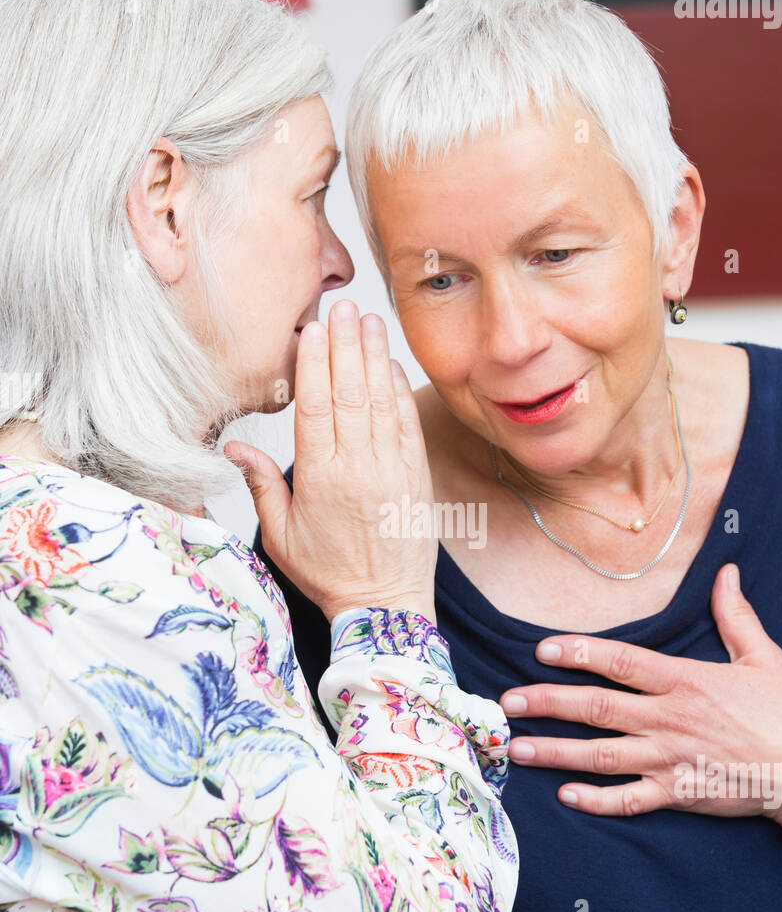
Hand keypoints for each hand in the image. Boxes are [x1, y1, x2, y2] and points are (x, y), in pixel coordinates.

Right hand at [224, 299, 436, 623]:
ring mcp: (391, 468)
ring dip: (373, 356)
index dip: (314, 363)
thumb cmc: (328, 573)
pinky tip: (389, 363)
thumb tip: (234, 446)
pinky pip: (405, 423)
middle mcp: (357, 466)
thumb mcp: (281, 536)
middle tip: (344, 306)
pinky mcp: (416, 475)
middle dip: (345, 344)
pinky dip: (397, 390)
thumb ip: (261, 486)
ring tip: (368, 319)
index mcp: (320, 478)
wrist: (385, 606)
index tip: (313, 330)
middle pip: (348, 391)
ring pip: (379, 400)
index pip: (314, 406)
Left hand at [500, 564, 781, 882]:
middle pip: (598, 708)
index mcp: (684, 682)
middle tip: (507, 701)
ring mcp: (670, 760)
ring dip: (556, 752)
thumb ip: (735, 614)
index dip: (579, 654)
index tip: (542, 650)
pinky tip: (565, 795)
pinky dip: (597, 800)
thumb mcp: (762, 657)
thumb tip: (726, 572)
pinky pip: (629, 800)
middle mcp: (669, 720)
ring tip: (517, 747)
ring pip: (602, 755)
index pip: (621, 663)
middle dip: (548, 703)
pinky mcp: (677, 794)